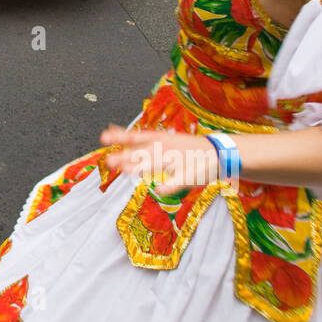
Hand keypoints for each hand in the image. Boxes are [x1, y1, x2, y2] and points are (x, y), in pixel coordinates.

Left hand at [99, 126, 219, 196]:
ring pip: (157, 163)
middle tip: (109, 161)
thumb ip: (140, 139)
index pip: (136, 136)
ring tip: (126, 171)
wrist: (218, 152)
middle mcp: (166, 147)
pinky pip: (178, 181)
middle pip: (142, 152)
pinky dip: (169, 185)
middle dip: (126, 156)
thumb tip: (112, 130)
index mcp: (159, 139)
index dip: (120, 136)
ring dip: (141, 167)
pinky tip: (159, 190)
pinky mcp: (189, 174)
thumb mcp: (163, 138)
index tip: (103, 137)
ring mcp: (177, 160)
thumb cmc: (185, 147)